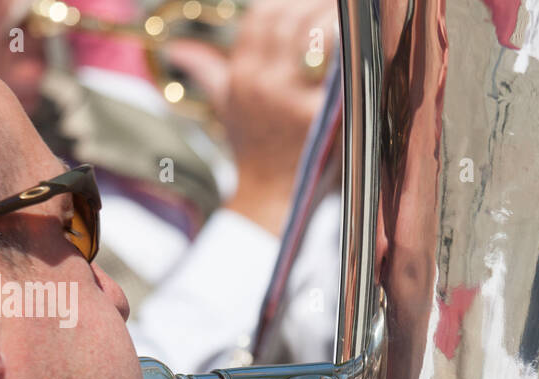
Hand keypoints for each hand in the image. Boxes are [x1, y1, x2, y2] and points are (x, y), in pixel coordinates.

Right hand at [169, 0, 336, 232]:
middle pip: (288, 22)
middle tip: (340, 7)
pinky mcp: (321, 116)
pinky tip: (361, 47)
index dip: (285, 4)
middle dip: (314, 7)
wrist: (272, 199)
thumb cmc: (254, 152)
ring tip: (353, 17)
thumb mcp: (227, 108)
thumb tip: (178, 51)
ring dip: (333, 19)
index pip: (261, 18)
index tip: (307, 6)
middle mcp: (263, 85)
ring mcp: (292, 100)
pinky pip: (337, 70)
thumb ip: (206, 72)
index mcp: (243, 77)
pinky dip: (348, 52)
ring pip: (311, 37)